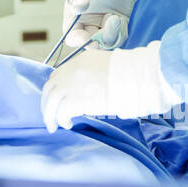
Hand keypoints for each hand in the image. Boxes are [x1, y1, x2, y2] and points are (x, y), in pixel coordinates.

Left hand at [40, 41, 181, 131]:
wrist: (139, 76)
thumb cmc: (131, 74)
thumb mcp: (108, 66)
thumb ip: (96, 73)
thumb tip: (94, 89)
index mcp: (81, 61)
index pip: (58, 75)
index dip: (55, 89)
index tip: (57, 100)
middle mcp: (73, 71)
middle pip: (50, 88)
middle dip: (48, 103)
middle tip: (50, 116)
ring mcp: (74, 84)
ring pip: (51, 101)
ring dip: (50, 114)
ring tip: (54, 125)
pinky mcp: (78, 99)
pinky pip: (61, 111)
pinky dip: (61, 119)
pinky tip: (68, 124)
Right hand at [63, 0, 134, 47]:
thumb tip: (77, 6)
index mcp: (73, 17)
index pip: (72, 37)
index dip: (77, 40)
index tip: (85, 38)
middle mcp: (87, 24)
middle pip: (90, 44)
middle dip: (99, 39)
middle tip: (110, 22)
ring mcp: (103, 26)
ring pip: (106, 44)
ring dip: (111, 35)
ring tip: (115, 18)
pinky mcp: (118, 25)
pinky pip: (119, 38)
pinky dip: (120, 32)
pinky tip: (119, 18)